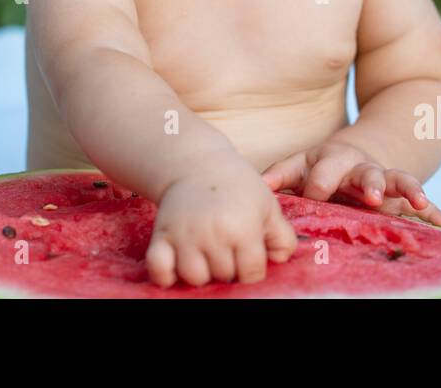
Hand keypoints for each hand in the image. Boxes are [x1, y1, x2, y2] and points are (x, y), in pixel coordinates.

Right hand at [145, 154, 296, 286]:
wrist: (197, 163)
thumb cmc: (237, 185)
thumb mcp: (267, 205)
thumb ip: (281, 236)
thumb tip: (281, 260)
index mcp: (243, 227)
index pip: (252, 273)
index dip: (253, 269)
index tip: (248, 255)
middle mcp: (213, 233)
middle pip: (224, 276)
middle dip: (229, 267)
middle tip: (227, 247)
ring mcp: (185, 235)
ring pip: (194, 277)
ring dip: (202, 271)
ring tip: (206, 254)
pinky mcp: (162, 234)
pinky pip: (158, 268)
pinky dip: (166, 274)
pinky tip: (177, 266)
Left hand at [261, 139, 440, 227]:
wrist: (354, 154)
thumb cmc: (319, 166)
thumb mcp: (298, 164)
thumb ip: (280, 175)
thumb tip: (261, 187)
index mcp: (333, 159)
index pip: (325, 170)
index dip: (319, 183)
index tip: (314, 195)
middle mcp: (362, 168)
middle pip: (367, 172)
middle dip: (370, 182)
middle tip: (372, 196)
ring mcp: (386, 181)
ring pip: (399, 179)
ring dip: (408, 189)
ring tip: (417, 202)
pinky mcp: (402, 196)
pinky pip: (421, 201)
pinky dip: (433, 211)